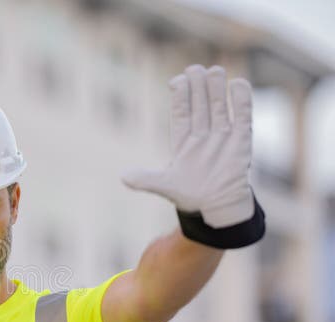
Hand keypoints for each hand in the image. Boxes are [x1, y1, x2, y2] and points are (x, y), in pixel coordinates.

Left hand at [123, 65, 253, 228]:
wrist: (216, 207)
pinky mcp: (241, 141)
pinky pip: (242, 117)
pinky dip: (241, 101)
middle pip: (200, 105)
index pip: (181, 113)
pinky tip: (238, 83)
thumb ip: (146, 179)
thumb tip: (123, 178)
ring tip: (213, 70)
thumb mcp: (165, 186)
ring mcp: (222, 136)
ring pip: (219, 107)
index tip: (176, 81)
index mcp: (182, 141)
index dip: (180, 97)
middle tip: (195, 69)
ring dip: (216, 89)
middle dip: (198, 87)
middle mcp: (202, 135)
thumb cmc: (190, 195)